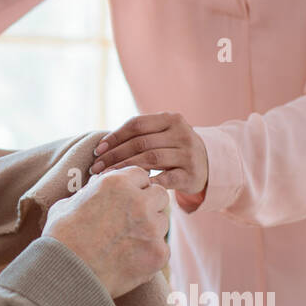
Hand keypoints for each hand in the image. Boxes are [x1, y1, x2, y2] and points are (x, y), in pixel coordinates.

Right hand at [43, 166, 169, 298]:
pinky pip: (162, 248)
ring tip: (127, 243)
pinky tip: (130, 261)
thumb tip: (92, 192)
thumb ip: (89, 194)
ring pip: (163, 222)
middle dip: (149, 204)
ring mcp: (151, 228)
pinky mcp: (158, 253)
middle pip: (159, 195)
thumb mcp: (67, 204)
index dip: (134, 187)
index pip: (141, 175)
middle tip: (132, 219)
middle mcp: (139, 201)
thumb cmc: (61, 238)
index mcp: (116, 183)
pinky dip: (149, 254)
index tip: (127, 199)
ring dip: (150, 229)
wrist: (67, 273)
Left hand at [89, 112, 208, 196]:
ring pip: (150, 159)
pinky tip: (131, 186)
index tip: (97, 150)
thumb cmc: (174, 148)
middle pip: (141, 143)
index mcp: (171, 119)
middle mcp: (182, 134)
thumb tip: (101, 147)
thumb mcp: (163, 134)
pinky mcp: (191, 175)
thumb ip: (139, 135)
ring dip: (125, 168)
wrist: (209, 164)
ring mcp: (188, 154)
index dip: (114, 137)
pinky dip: (147, 182)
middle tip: (96, 167)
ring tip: (107, 177)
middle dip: (114, 155)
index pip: (136, 124)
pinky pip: (165, 179)